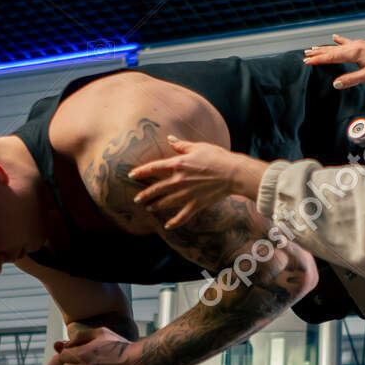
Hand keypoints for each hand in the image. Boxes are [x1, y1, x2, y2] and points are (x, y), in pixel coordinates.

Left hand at [130, 137, 265, 229]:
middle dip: (145, 195)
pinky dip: (174, 222)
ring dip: (156, 206)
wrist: (233, 173)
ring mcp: (187, 194)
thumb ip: (181, 145)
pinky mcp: (197, 204)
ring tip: (149, 208)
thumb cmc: (217, 157)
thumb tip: (169, 139)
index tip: (131, 175)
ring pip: (166, 203)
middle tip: (137, 199)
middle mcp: (179, 180)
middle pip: (157, 189)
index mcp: (178, 164)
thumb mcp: (198, 146)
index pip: (154, 168)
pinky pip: (183, 216)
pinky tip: (167, 226)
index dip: (141, 172)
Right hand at [303, 34, 364, 87]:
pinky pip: (346, 42)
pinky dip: (338, 40)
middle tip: (304, 55)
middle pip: (331, 50)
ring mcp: (357, 44)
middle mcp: (353, 46)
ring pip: (336, 46)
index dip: (318, 60)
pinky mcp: (362, 45)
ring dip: (324, 48)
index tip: (306, 61)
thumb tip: (335, 84)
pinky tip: (334, 37)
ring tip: (313, 48)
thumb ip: (351, 80)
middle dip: (317, 53)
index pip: (331, 57)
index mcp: (353, 53)